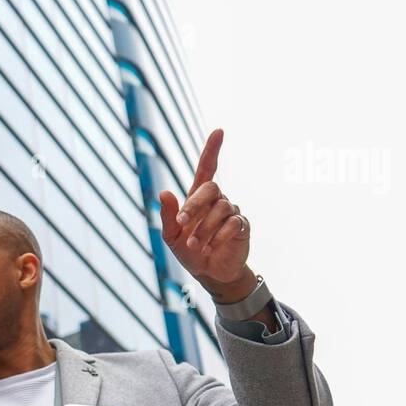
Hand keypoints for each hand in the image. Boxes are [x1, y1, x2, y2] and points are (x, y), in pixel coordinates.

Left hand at [158, 130, 257, 296]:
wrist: (209, 273)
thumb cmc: (189, 251)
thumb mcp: (171, 236)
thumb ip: (168, 215)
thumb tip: (164, 192)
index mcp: (198, 198)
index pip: (207, 168)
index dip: (212, 150)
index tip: (219, 131)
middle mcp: (217, 200)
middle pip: (211, 188)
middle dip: (194, 205)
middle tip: (183, 224)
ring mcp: (231, 211)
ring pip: (220, 209)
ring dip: (204, 229)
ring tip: (195, 245)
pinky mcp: (241, 226)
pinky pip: (233, 223)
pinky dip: (218, 236)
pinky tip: (210, 247)